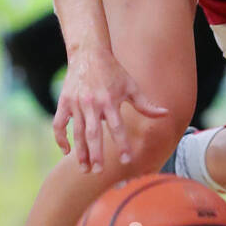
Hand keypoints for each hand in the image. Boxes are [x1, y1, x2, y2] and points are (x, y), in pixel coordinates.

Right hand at [53, 44, 169, 172]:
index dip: (122, 144)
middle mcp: (92, 103)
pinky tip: (66, 151)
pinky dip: (60, 138)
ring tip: (84, 169)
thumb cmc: (113, 71)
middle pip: (94, 133)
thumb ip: (145, 104)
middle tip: (98, 172)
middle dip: (96, 154)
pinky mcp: (64, 101)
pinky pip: (59, 124)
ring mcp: (76, 103)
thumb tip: (165, 114)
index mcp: (110, 100)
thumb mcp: (131, 85)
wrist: (89, 53)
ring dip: (80, 152)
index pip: (117, 127)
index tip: (127, 160)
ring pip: (77, 132)